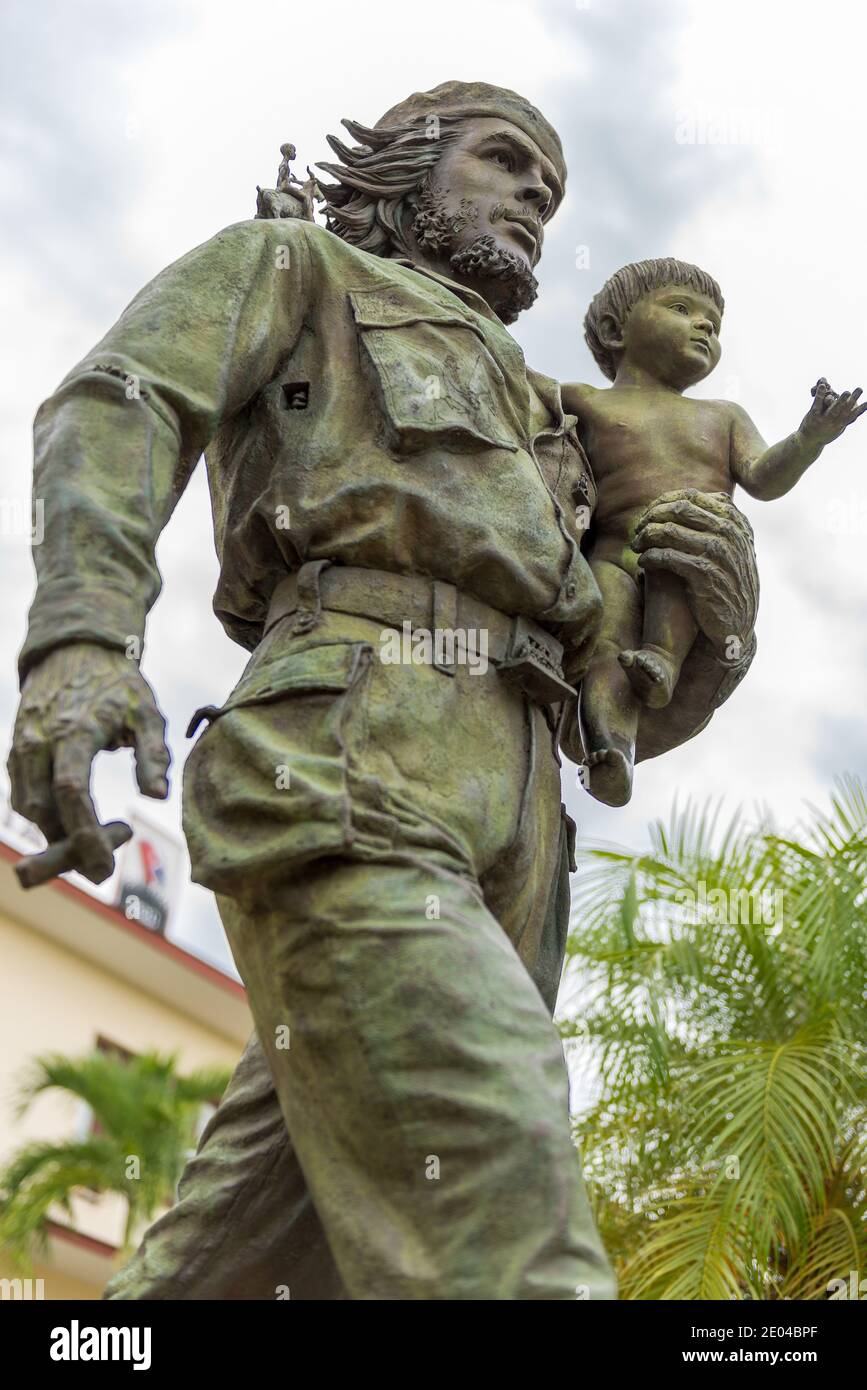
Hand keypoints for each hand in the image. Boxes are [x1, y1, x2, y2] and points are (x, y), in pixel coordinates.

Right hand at [8, 643, 169, 882]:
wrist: (74, 650)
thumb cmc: (117, 683)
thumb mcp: (146, 711)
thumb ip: (152, 753)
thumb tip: (156, 796)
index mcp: (73, 731)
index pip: (71, 793)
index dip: (84, 836)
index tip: (105, 869)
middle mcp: (38, 741)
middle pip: (43, 811)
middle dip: (72, 845)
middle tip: (112, 852)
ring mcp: (21, 747)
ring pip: (28, 808)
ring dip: (59, 834)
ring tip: (100, 833)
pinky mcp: (15, 752)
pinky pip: (23, 796)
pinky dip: (46, 817)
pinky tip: (78, 816)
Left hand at [631, 490, 757, 659]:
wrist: (737, 624)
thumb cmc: (726, 582)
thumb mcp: (731, 548)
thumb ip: (714, 522)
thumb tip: (683, 499)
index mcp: (734, 521)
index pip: (690, 496)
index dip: (662, 502)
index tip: (647, 515)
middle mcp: (729, 533)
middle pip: (678, 510)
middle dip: (651, 517)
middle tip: (637, 530)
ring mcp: (719, 553)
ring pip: (669, 531)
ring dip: (645, 536)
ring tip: (636, 545)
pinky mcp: (705, 575)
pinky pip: (667, 557)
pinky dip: (650, 557)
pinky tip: (643, 562)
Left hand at [800, 378, 866, 446]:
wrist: (807, 442)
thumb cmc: (824, 433)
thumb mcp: (837, 429)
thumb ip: (845, 420)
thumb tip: (856, 412)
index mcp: (840, 425)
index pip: (852, 416)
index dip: (860, 409)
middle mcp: (833, 423)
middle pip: (844, 411)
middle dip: (852, 400)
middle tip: (859, 389)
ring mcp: (823, 419)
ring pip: (833, 409)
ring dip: (840, 400)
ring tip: (847, 392)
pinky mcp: (813, 415)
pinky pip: (817, 403)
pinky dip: (820, 394)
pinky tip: (823, 385)